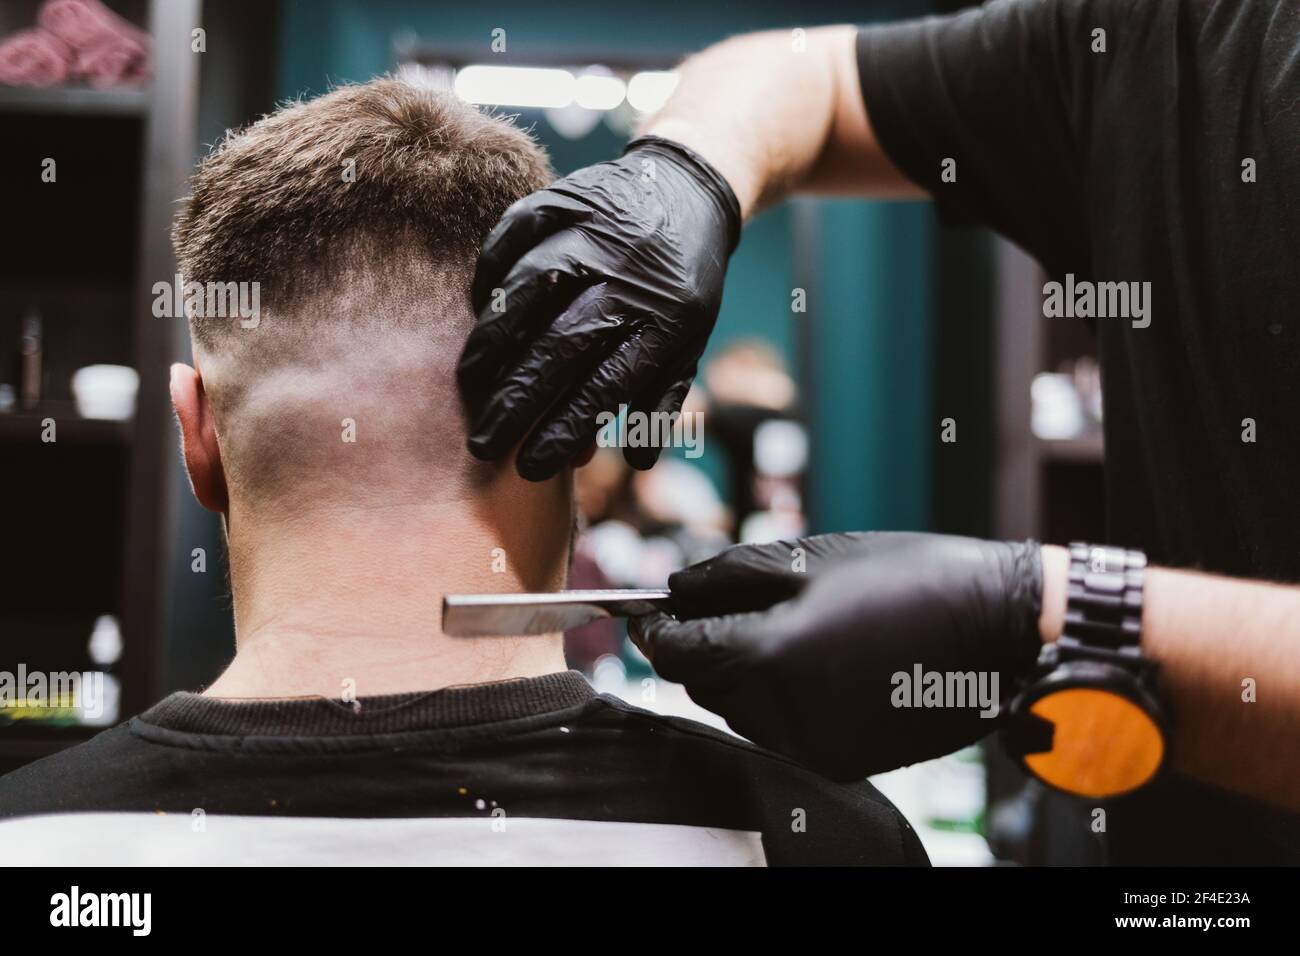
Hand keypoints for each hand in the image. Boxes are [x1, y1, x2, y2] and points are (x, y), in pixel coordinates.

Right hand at [459, 136, 740, 480]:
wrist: (690, 191)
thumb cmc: (681, 287)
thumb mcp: (688, 344)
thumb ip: (659, 400)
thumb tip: (636, 463)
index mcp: (669, 320)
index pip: (609, 386)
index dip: (566, 429)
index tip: (530, 466)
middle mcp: (634, 275)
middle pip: (565, 344)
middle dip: (519, 401)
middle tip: (483, 442)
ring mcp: (600, 230)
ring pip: (535, 286)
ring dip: (495, 339)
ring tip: (469, 383)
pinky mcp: (571, 194)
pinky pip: (518, 231)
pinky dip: (492, 269)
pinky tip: (476, 308)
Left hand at [631, 532, 1043, 780]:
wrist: (996, 626)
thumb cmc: (909, 577)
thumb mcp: (811, 558)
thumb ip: (729, 576)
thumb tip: (675, 589)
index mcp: (770, 656)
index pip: (678, 654)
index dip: (657, 631)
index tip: (649, 615)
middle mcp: (785, 714)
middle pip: (704, 686)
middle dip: (702, 649)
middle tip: (722, 611)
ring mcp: (815, 745)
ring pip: (740, 712)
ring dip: (739, 675)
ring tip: (784, 630)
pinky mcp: (842, 761)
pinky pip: (782, 731)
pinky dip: (779, 700)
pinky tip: (815, 663)